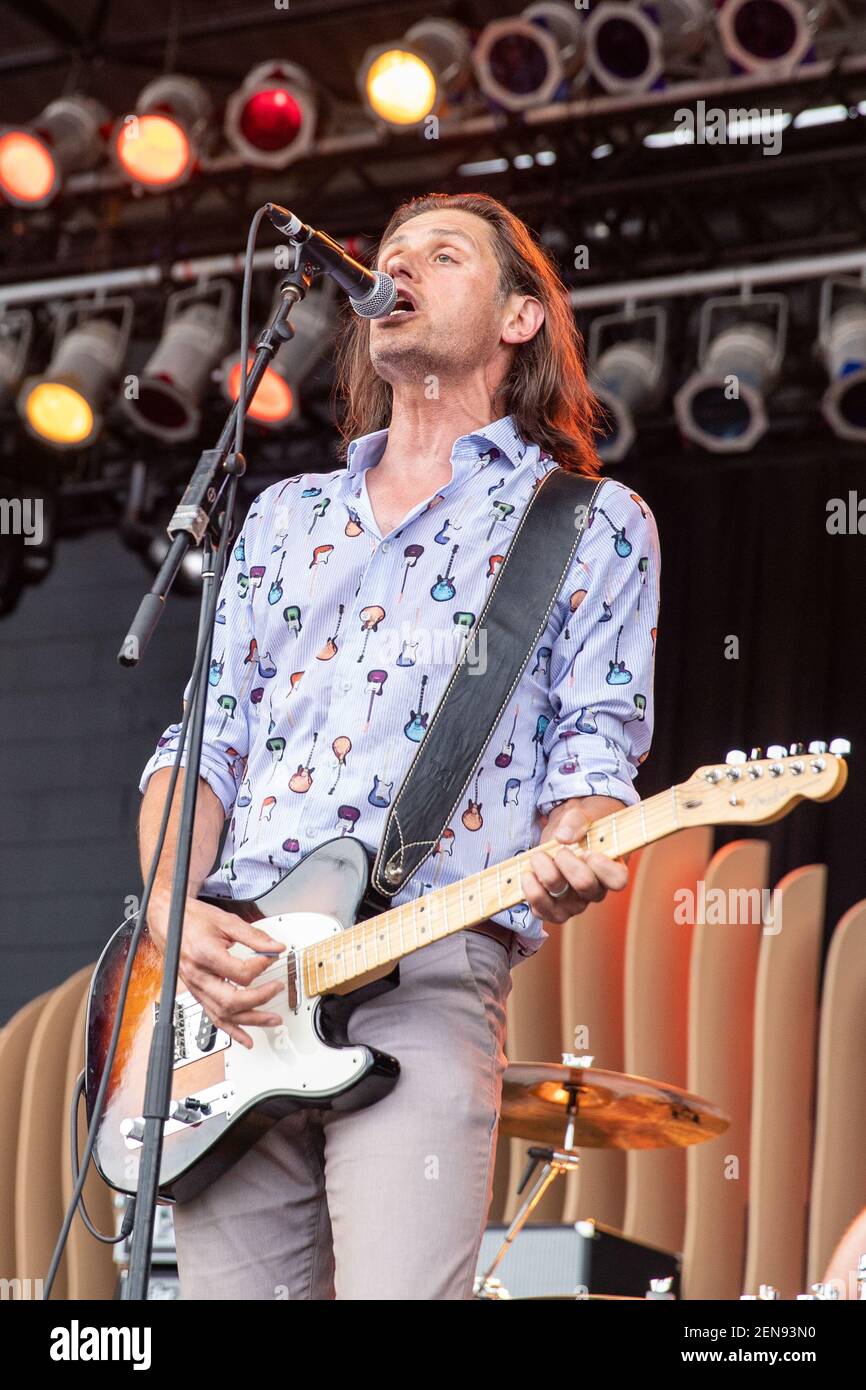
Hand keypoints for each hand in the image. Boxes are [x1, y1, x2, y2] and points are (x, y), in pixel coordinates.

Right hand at [146, 890, 286, 1049]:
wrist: (169, 922)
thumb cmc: (192, 920)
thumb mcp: (225, 921)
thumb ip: (253, 936)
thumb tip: (275, 947)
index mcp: (205, 955)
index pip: (240, 973)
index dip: (261, 965)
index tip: (271, 956)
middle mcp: (198, 976)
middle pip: (231, 1000)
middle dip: (259, 999)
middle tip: (277, 989)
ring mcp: (196, 988)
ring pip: (224, 1014)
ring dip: (250, 1020)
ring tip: (271, 1019)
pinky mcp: (197, 994)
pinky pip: (214, 1018)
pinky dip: (232, 1031)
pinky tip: (246, 1038)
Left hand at [520, 803, 628, 923]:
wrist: (562, 834)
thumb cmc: (580, 826)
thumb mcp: (583, 815)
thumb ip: (576, 821)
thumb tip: (562, 837)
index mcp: (612, 869)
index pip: (617, 880)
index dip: (603, 867)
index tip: (587, 851)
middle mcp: (594, 891)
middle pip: (585, 886)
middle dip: (567, 863)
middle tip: (561, 850)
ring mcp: (574, 903)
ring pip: (563, 902)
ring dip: (546, 875)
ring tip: (539, 856)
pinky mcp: (552, 908)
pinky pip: (541, 911)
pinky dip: (531, 891)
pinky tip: (528, 874)